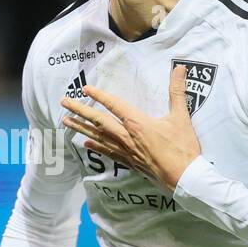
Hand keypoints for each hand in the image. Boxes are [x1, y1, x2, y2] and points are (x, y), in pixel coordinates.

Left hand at [60, 64, 201, 190]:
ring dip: (81, 128)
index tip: (85, 89)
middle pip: (98, 121)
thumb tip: (180, 68)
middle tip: (64, 103)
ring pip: (98, 137)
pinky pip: (107, 153)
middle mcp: (127, 137)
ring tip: (65, 121)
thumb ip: (178, 91)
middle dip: (80, 111)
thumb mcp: (181, 117)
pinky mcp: (129, 162)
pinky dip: (95, 147)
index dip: (99, 96)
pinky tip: (85, 144)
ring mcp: (126, 151)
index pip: (114, 105)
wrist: (184, 178)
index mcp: (137, 123)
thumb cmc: (182, 148)